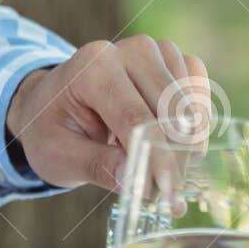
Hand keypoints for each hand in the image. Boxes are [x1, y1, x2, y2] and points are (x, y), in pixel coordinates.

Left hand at [6, 35, 208, 192]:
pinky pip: (199, 94)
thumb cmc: (51, 128)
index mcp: (93, 67)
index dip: (158, 161)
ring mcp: (155, 50)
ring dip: (185, 146)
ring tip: (159, 171)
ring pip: (190, 105)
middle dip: (174, 160)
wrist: (50, 101)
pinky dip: (194, 125)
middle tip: (166, 197)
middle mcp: (129, 50)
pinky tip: (170, 144)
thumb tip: (138, 183)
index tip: (169, 196)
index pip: (137, 119)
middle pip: (172, 113)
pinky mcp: (172, 59)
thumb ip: (97, 166)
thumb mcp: (58, 155)